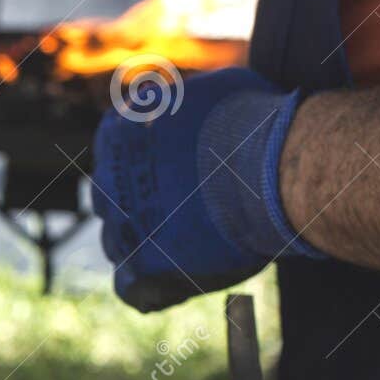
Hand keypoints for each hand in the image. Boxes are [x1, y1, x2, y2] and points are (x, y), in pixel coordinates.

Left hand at [92, 66, 319, 312]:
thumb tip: (168, 106)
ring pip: (121, 245)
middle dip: (145, 207)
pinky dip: (152, 286)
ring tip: (196, 243)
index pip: (118, 157)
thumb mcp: (208, 91)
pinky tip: (180, 278)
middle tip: (189, 212)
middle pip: (115, 203)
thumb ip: (178, 105)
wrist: (271, 168)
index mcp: (117, 133)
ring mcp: (121, 228)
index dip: (151, 169)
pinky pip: (131, 288)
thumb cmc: (253, 123)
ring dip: (149, 245)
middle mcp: (108, 181)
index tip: (182, 178)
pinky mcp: (141, 268)